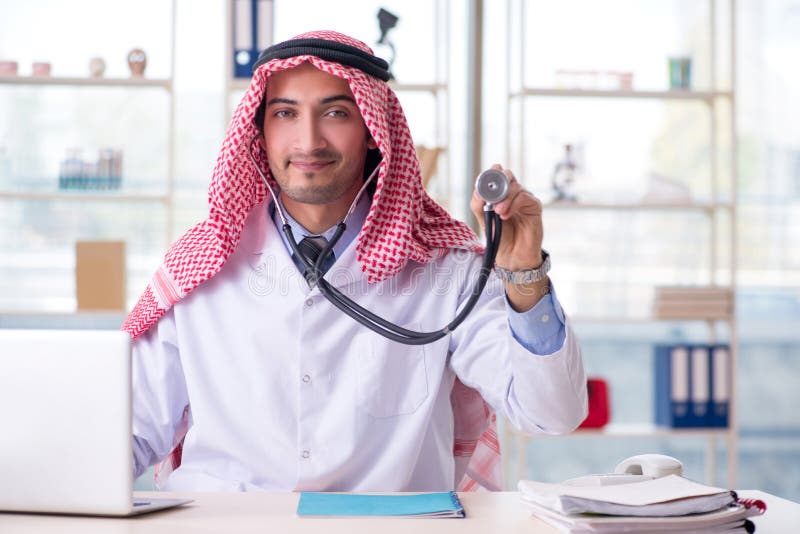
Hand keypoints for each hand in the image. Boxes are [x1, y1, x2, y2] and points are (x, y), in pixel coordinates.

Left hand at [470, 164, 547, 311]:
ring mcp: (525, 198)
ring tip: (497, 212)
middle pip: (507, 175)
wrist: (511, 256)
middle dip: (497, 183)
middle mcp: (514, 193)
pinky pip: (525, 197)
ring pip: (515, 186)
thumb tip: (478, 191)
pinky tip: (505, 215)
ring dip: (504, 198)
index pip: (497, 174)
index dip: (490, 174)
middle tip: (490, 197)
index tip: (482, 181)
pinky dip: (513, 204)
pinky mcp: (535, 207)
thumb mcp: (483, 219)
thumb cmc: (499, 236)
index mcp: (501, 193)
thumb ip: (478, 204)